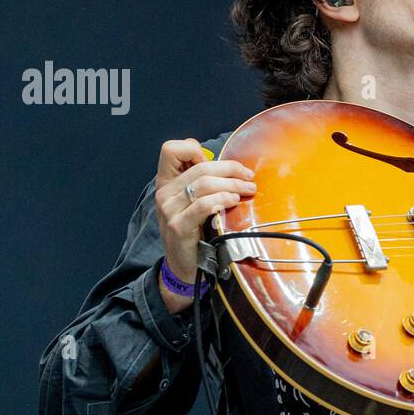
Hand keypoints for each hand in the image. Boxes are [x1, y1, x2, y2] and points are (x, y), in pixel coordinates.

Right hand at [154, 139, 256, 313]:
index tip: (218, 163)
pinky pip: (203, 205)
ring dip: (232, 184)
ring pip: (204, 184)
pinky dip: (222, 199)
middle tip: (249, 177)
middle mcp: (164, 193)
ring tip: (247, 189)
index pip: (170, 150)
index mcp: (166, 183)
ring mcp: (169, 210)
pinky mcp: (179, 226)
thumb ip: (201, 182)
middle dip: (230, 169)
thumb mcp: (193, 203)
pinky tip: (234, 201)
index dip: (193, 149)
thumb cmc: (195, 231)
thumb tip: (222, 161)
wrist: (184, 265)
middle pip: (200, 167)